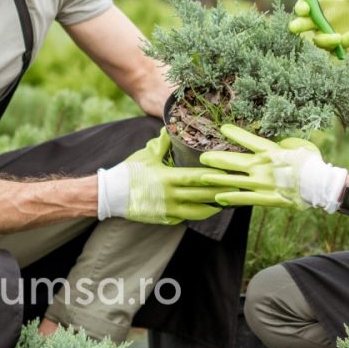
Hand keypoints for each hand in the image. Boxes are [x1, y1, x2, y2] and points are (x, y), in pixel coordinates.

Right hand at [97, 131, 223, 224]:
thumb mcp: (146, 155)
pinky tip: (206, 209)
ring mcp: (168, 209)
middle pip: (202, 195)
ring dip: (213, 207)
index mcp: (168, 178)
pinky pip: (185, 217)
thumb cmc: (129, 172)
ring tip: (226, 202)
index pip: (197, 177)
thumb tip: (169, 128)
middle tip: (237, 189)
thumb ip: (162, 144)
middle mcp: (171, 195)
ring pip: (197, 211)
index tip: (229, 174)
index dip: (215, 176)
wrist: (111, 194)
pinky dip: (197, 213)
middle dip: (221, 192)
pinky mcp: (164, 218)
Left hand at [197, 125, 348, 211]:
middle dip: (216, 159)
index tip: (223, 128)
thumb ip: (283, 144)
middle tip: (203, 158)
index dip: (235, 134)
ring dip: (217, 178)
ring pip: (234, 180)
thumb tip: (276, 145)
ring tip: (203, 177)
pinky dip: (231, 198)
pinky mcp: (266, 197)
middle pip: (234, 160)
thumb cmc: (312, 162)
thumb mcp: (298, 145)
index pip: (249, 140)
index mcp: (271, 150)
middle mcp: (263, 166)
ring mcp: (263, 183)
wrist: (321, 185)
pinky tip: (218, 198)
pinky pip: (245, 198)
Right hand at [289, 0, 348, 59]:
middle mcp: (320, 22)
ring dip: (326, 40)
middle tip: (297, 26)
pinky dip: (346, 43)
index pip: (304, 6)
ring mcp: (327, 36)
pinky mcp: (337, 49)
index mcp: (321, 6)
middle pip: (301, 25)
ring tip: (338, 37)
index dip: (301, 6)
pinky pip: (336, 50)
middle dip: (297, 25)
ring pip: (318, 41)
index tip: (305, 8)